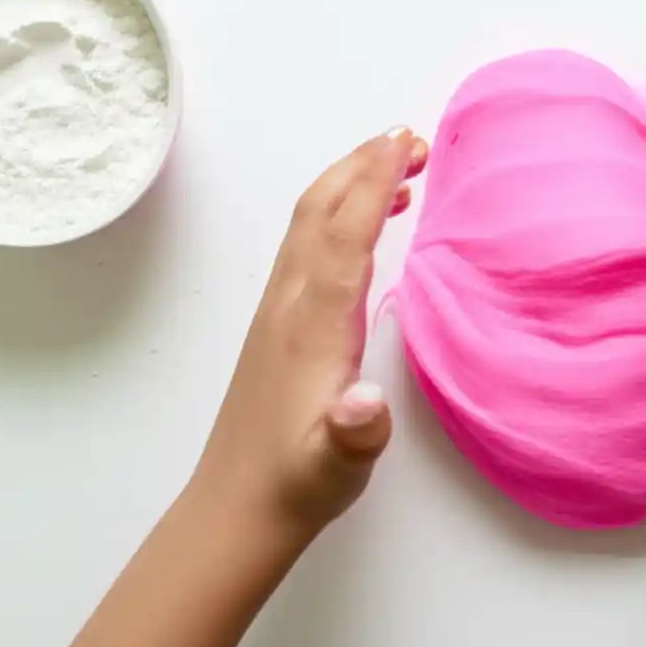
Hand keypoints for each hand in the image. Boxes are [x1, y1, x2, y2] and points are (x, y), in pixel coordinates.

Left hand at [194, 127, 428, 532]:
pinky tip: (365, 234)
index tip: (403, 141)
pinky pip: (309, 250)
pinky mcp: (279, 327)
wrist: (237, 509)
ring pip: (309, 226)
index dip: (373, 184)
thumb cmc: (295, 484)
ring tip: (395, 165)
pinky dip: (339, 219)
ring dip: (348, 185)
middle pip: (319, 212)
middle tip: (408, 136)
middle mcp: (289, 306)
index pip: (343, 237)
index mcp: (310, 327)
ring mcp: (278, 313)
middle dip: (360, 165)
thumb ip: (354, 432)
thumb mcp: (335, 466)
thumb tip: (364, 403)